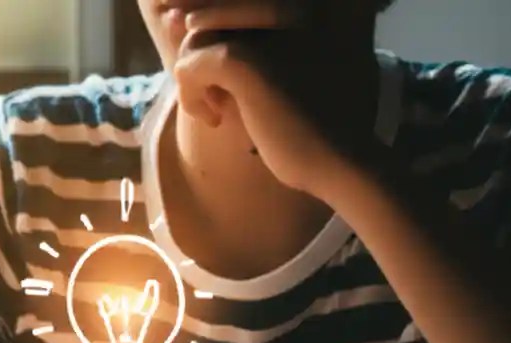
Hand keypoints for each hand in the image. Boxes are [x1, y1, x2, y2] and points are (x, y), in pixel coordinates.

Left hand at [172, 3, 375, 196]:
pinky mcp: (244, 59)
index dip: (212, 36)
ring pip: (194, 37)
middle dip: (203, 58)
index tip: (226, 78)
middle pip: (207, 14)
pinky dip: (190, 96)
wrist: (340, 158)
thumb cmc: (308, 117)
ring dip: (196, 77)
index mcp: (296, 2)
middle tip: (222, 97)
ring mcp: (264, 26)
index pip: (226, 5)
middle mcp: (285, 3)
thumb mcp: (267, 67)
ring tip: (219, 108)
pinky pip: (188, 66)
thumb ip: (227, 36)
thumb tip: (170, 16)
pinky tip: (216, 120)